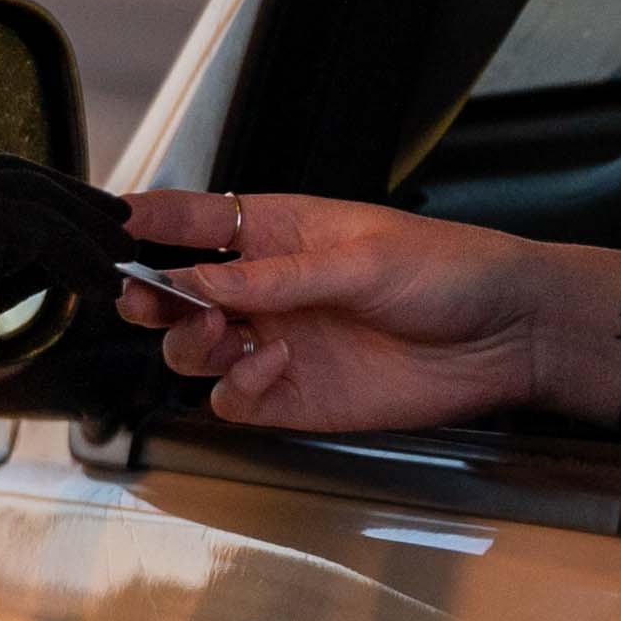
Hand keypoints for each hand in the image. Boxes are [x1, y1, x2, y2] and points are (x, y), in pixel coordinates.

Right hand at [0, 135, 135, 325]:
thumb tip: (39, 265)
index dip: (23, 181)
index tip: (58, 198)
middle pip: (12, 172)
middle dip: (67, 195)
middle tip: (112, 216)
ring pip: (35, 196)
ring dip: (87, 229)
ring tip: (123, 253)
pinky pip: (47, 232)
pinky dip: (83, 261)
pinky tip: (107, 285)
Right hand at [112, 190, 620, 436]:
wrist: (511, 336)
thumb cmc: (449, 271)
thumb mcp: (358, 258)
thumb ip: (270, 277)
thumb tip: (191, 283)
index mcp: (277, 233)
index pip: (192, 220)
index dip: (146, 222)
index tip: (109, 225)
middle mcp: (266, 290)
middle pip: (175, 296)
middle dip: (149, 298)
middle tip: (147, 301)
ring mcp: (277, 344)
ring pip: (194, 351)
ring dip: (192, 344)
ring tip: (225, 336)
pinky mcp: (296, 396)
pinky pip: (235, 400)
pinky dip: (238, 388)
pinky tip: (273, 368)